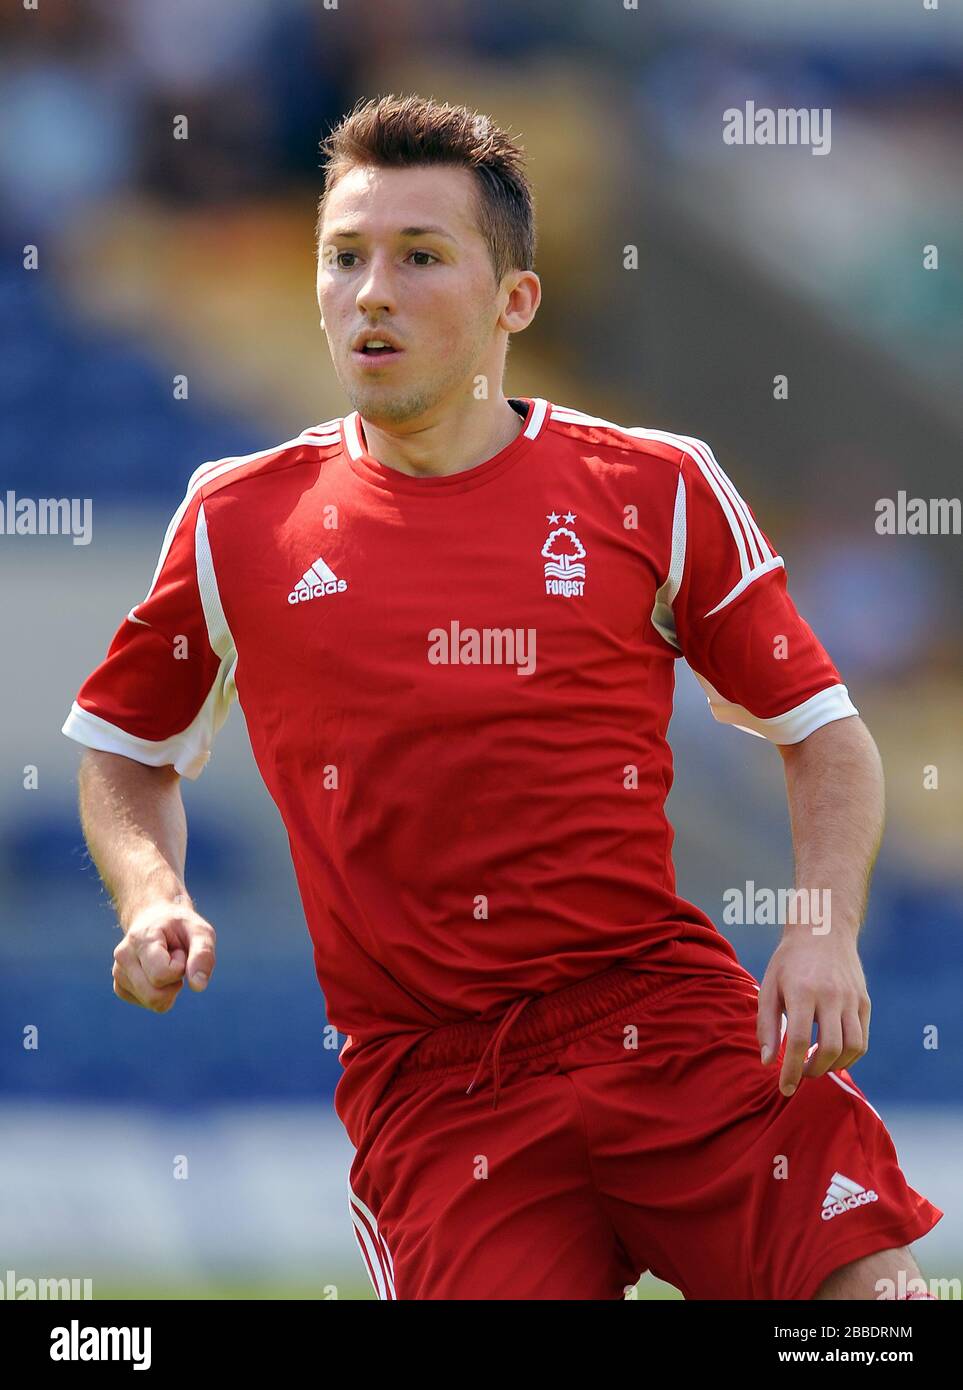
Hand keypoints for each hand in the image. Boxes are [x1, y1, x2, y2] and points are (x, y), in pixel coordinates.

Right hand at [112, 899, 215, 1011]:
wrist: (156, 920)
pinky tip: (158, 973)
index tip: (180, 951)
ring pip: (152, 1003)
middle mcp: (123, 956)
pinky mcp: (120, 986)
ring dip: (169, 988)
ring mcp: (118, 973)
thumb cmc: (181, 927)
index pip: (161, 974)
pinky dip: (161, 994)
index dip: (180, 968)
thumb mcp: (200, 931)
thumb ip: (203, 955)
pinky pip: (148, 1004)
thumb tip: (198, 987)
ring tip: (167, 964)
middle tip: (175, 961)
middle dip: (175, 983)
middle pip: (154, 996)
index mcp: (140, 939)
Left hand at [757, 928, 869, 1096]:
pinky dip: (850, 1056)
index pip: (797, 1041)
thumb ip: (766, 1025)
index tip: (785, 1088)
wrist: (823, 929)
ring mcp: (852, 998)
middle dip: (814, 1071)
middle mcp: (831, 995)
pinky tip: (834, 1056)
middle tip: (801, 1074)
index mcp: (802, 991)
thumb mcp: (769, 986)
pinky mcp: (865, 1001)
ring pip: (853, 1047)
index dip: (791, 1071)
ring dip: (835, 1066)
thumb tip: (768, 1062)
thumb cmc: (789, 961)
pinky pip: (863, 1039)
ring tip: (817, 1065)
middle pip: (829, 1049)